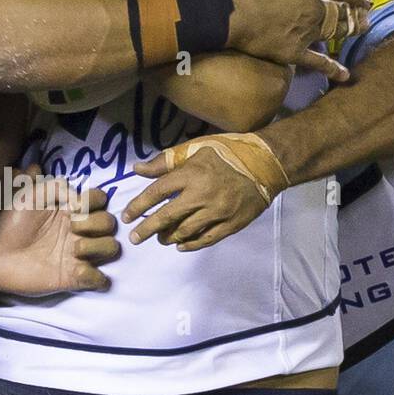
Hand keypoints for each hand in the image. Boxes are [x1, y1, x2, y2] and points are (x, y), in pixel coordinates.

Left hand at [0, 167, 119, 295]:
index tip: (74, 206)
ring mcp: (78, 255)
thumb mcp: (27, 195)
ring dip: (98, 246)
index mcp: (70, 210)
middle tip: (72, 228)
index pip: (99, 199)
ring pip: (112, 248)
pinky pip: (100, 279)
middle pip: (109, 223)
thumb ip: (52, 186)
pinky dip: (94, 275)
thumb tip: (76, 195)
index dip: (95, 200)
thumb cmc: (10, 224)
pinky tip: (75, 270)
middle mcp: (78, 231)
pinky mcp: (73, 278)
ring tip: (74, 251)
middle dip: (96, 223)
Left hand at [122, 139, 271, 250]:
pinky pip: (206, 239)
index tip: (127, 217)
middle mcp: (202, 195)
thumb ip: (165, 161)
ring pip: (185, 232)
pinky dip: (190, 245)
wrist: (266, 163)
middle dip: (146, 229)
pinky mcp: (232, 224)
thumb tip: (137, 169)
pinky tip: (180, 245)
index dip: (138, 206)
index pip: (156, 193)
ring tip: (160, 238)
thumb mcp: (195, 148)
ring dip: (168, 237)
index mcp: (191, 174)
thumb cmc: (228, 152)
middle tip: (134, 238)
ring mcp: (217, 212)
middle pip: (166, 217)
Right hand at [225, 0, 371, 81]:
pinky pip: (317, 62)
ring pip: (333, 34)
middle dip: (355, 15)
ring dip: (349, 32)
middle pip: (340, 13)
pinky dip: (332, 69)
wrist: (230, 12)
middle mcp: (314, 10)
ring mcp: (306, 33)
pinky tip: (345, 75)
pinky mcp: (294, 52)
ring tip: (361, 32)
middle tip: (366, 19)